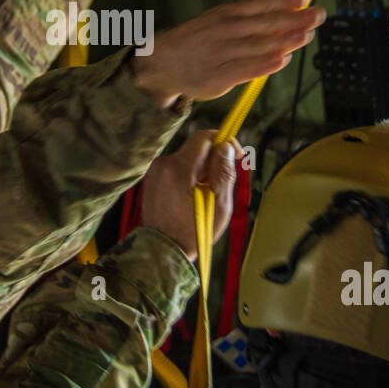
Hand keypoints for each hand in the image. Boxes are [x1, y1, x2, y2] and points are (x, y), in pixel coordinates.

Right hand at [131, 0, 324, 107]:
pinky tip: (281, 60)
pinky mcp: (219, 77)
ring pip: (257, 46)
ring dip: (283, 40)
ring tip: (306, 35)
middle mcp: (228, 30)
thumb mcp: (228, 12)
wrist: (162, 62)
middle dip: (293, 19)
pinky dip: (263, 65)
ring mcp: (223, 53)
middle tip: (318, 15)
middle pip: (264, 24)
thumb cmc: (202, 37)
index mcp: (231, 13)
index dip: (285, 0)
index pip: (262, 4)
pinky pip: (244, 70)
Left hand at [141, 130, 239, 262]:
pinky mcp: (152, 178)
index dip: (223, 141)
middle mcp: (163, 165)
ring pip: (187, 159)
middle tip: (221, 183)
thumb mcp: (219, 205)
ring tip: (205, 195)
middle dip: (213, 161)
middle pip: (195, 149)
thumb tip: (226, 147)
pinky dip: (188, 176)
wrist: (163, 250)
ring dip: (201, 170)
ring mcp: (155, 172)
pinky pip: (176, 168)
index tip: (236, 154)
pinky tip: (191, 197)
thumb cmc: (193, 232)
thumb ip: (224, 173)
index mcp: (178, 169)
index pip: (203, 138)